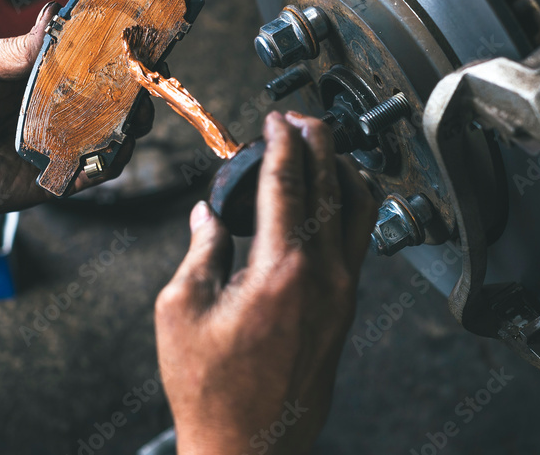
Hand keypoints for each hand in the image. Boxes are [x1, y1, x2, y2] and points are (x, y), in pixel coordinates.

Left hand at [0, 2, 152, 216]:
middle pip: (119, 98)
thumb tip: (55, 14)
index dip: (121, 52)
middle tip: (144, 77)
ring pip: (118, 134)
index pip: (97, 62)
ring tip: (134, 112)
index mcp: (50, 77)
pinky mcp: (62, 177)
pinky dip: (112, 158)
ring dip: (132, 123)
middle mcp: (65, 109)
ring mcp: (67, 143)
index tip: (140, 39)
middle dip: (139, 87)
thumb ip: (17, 46)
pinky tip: (113, 145)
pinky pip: (99, 170)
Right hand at [154, 111, 376, 454]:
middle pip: (332, 186)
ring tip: (320, 152)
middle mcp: (323, 276)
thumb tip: (207, 214)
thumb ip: (200, 251)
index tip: (275, 119)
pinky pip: (356, 242)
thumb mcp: (181, 311)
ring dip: (341, 172)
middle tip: (302, 118)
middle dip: (319, 142)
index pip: (288, 183)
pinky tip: (326, 203)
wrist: (250, 449)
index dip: (281, 141)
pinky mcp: (345, 311)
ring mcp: (342, 294)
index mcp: (281, 270)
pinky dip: (346, 208)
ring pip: (358, 212)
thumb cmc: (212, 390)